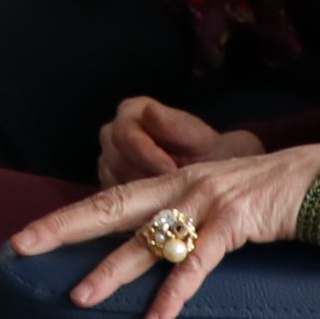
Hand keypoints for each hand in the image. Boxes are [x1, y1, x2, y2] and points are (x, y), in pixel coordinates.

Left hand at [13, 137, 319, 318]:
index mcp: (172, 183)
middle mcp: (182, 186)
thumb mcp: (217, 203)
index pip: (108, 200)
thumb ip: (185, 222)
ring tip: (79, 297)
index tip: (26, 237)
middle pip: (111, 208)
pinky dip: (176, 292)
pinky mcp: (237, 220)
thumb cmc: (271, 196)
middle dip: (64, 228)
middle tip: (22, 246)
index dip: (66, 218)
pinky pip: (199, 261)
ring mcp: (208, 201)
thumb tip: (154, 253)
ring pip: (149, 239)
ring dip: (112, 271)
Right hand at [94, 94, 260, 191]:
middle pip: (116, 159)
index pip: (125, 134)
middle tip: (173, 190)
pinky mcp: (110, 185)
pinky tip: (158, 207)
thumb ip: (175, 125)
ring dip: (142, 193)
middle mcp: (112, 133)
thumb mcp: (197, 136)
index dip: (147, 154)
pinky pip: (114, 200)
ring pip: (113, 182)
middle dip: (145, 176)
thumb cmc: (205, 150)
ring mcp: (108, 160)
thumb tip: (150, 113)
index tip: (171, 170)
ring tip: (169, 198)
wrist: (211, 171)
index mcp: (131, 111)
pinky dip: (136, 206)